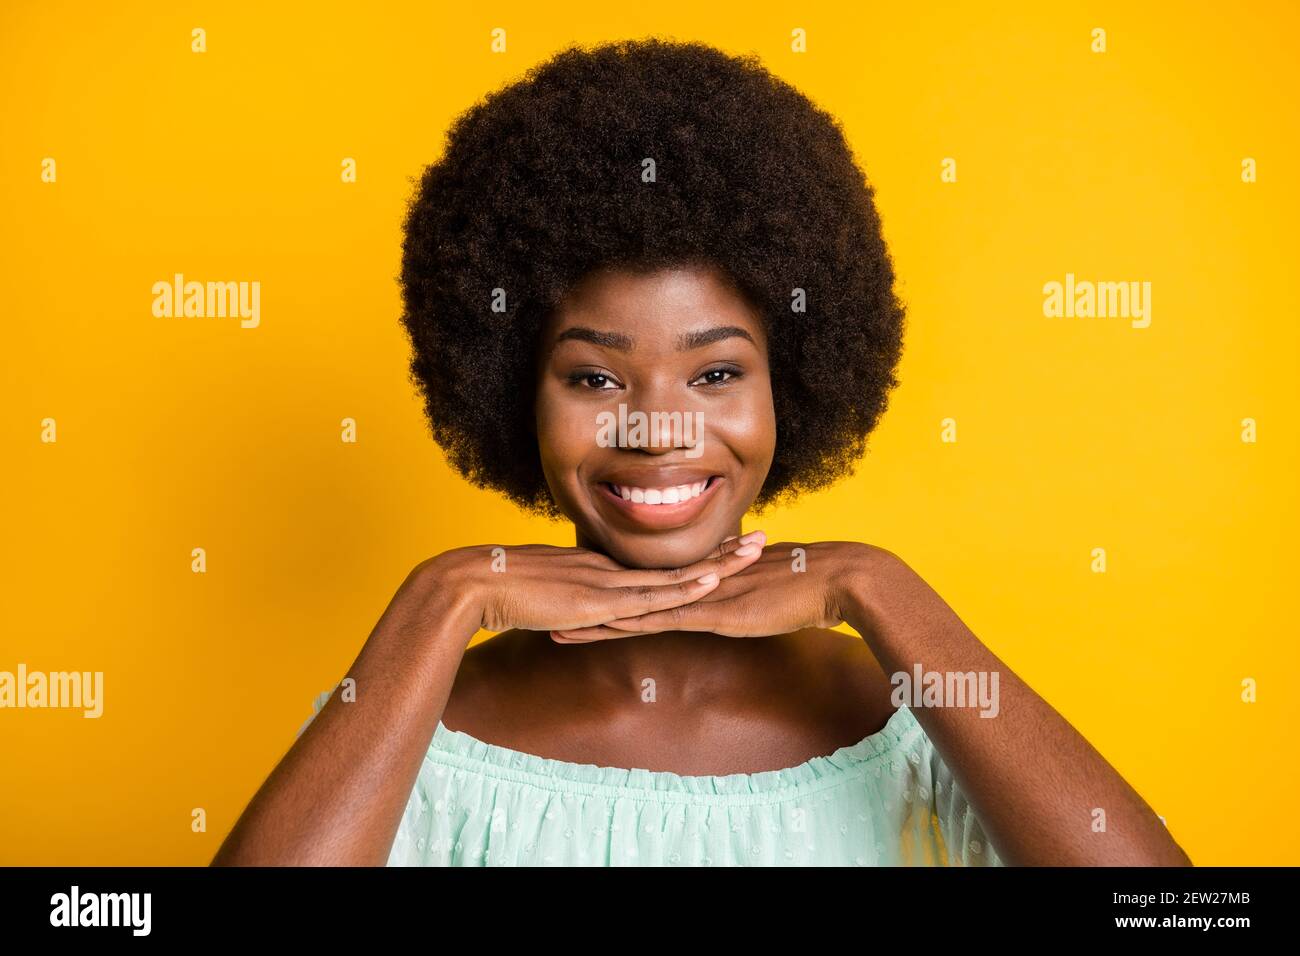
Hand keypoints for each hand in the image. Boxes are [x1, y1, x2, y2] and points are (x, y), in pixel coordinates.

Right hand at [419, 531, 769, 635]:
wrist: (474, 584)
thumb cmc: (500, 592)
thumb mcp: (544, 598)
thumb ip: (565, 602)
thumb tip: (576, 612)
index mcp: (600, 569)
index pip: (658, 565)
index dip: (696, 557)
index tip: (729, 549)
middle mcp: (610, 569)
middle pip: (677, 561)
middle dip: (722, 552)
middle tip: (762, 538)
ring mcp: (607, 582)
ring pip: (674, 573)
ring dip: (717, 564)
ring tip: (755, 552)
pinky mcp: (598, 600)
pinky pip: (649, 596)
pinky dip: (682, 589)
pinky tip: (710, 585)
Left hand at [549, 540, 888, 640]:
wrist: (835, 578)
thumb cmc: (810, 588)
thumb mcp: (766, 595)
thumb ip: (745, 597)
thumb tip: (735, 603)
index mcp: (701, 579)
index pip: (645, 587)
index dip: (608, 592)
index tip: (574, 600)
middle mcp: (692, 583)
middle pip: (627, 595)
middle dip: (585, 606)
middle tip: (544, 611)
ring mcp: (699, 595)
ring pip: (634, 608)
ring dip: (593, 620)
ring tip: (553, 628)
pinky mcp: (712, 611)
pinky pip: (661, 619)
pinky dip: (629, 623)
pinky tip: (601, 629)